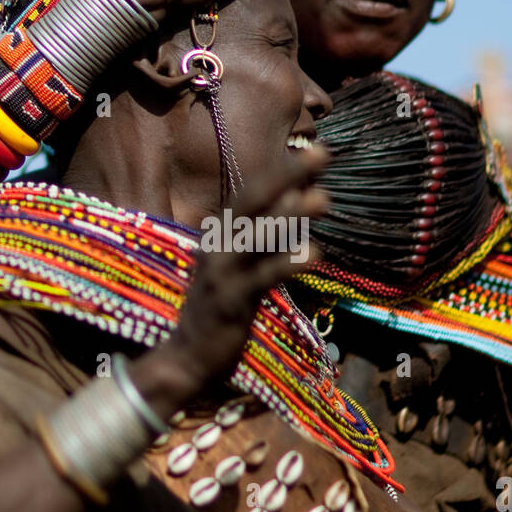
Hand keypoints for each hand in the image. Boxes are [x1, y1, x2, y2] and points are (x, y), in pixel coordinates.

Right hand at [131, 145, 329, 415]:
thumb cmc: (220, 311)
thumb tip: (296, 201)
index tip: (317, 151)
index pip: (255, 194)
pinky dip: (286, 263)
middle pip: (253, 201)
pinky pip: (261, 278)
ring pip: (256, 236)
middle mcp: (218, 246)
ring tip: (324, 199)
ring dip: (290, 216)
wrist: (186, 359)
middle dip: (287, 175)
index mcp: (222, 235)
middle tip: (322, 153)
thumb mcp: (245, 268)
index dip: (284, 171)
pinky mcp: (228, 302)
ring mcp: (221, 273)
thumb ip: (269, 238)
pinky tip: (313, 252)